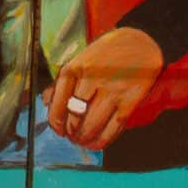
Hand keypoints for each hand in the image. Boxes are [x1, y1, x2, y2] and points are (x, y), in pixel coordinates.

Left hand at [46, 27, 164, 149]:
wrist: (142, 44)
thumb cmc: (108, 53)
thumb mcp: (82, 58)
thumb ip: (64, 80)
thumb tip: (46, 101)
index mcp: (77, 66)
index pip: (59, 101)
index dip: (56, 121)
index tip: (58, 129)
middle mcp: (93, 78)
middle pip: (74, 116)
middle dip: (70, 132)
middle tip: (71, 136)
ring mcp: (112, 90)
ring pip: (91, 126)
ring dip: (83, 139)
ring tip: (82, 140)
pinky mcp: (129, 101)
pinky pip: (113, 128)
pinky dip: (102, 140)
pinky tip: (97, 143)